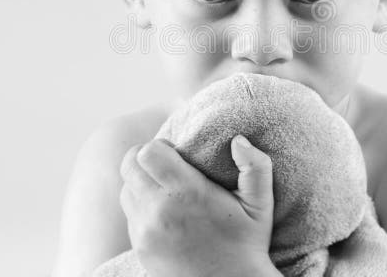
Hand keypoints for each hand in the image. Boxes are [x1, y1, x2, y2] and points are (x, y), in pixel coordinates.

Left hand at [120, 135, 277, 276]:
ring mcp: (145, 232)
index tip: (176, 154)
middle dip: (144, 159)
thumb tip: (238, 139)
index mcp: (187, 193)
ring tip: (165, 189)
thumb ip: (255, 166)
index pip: (147, 153)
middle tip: (166, 165)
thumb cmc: (246, 244)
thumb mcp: (260, 204)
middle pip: (129, 165)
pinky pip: (130, 215)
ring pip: (126, 189)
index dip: (159, 146)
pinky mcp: (140, 248)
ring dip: (141, 183)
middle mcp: (159, 211)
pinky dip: (141, 207)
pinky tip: (165, 213)